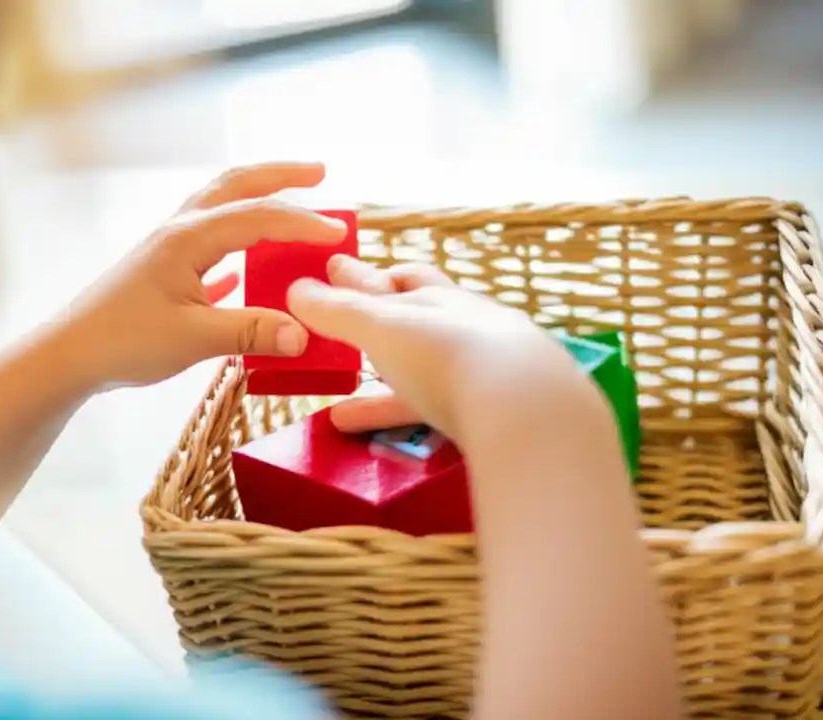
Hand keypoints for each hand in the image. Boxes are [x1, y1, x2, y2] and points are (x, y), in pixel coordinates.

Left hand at [64, 163, 346, 389]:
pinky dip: (235, 244)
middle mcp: (180, 232)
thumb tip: (303, 334)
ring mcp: (169, 249)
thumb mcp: (193, 339)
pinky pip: (209, 246)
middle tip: (321, 172)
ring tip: (291, 203)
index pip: (258, 216)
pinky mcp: (163, 272)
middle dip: (280, 176)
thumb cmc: (124, 341)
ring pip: (221, 209)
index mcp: (189, 238)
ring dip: (258, 200)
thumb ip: (251, 331)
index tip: (340, 232)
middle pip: (236, 186)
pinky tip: (246, 267)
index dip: (303, 222)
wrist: (70, 355)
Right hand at [287, 257, 602, 445]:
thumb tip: (296, 289)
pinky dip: (416, 423)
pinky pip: (449, 414)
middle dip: (389, 320)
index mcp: (439, 298)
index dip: (363, 276)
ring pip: (434, 373)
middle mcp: (470, 327)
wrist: (526, 409)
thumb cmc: (446, 355)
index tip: (336, 270)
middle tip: (361, 322)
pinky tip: (400, 443)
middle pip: (424, 318)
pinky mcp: (503, 416)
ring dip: (388, 389)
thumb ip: (338, 311)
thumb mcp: (380, 328)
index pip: (398, 278)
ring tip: (344, 414)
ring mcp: (491, 372)